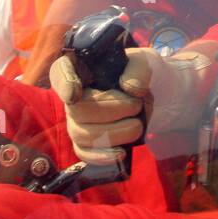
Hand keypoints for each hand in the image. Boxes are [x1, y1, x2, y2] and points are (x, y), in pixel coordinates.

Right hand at [49, 47, 212, 167]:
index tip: (76, 93)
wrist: (157, 97)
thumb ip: (139, 69)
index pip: (59, 72)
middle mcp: (73, 96)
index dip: (64, 83)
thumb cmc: (143, 75)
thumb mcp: (146, 62)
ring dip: (115, 132)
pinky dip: (103, 156)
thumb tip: (128, 88)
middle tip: (137, 105)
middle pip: (76, 110)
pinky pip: (85, 154)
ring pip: (82, 134)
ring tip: (138, 125)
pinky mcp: (87, 142)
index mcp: (81, 68)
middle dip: (111, 110)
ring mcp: (77, 121)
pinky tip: (121, 153)